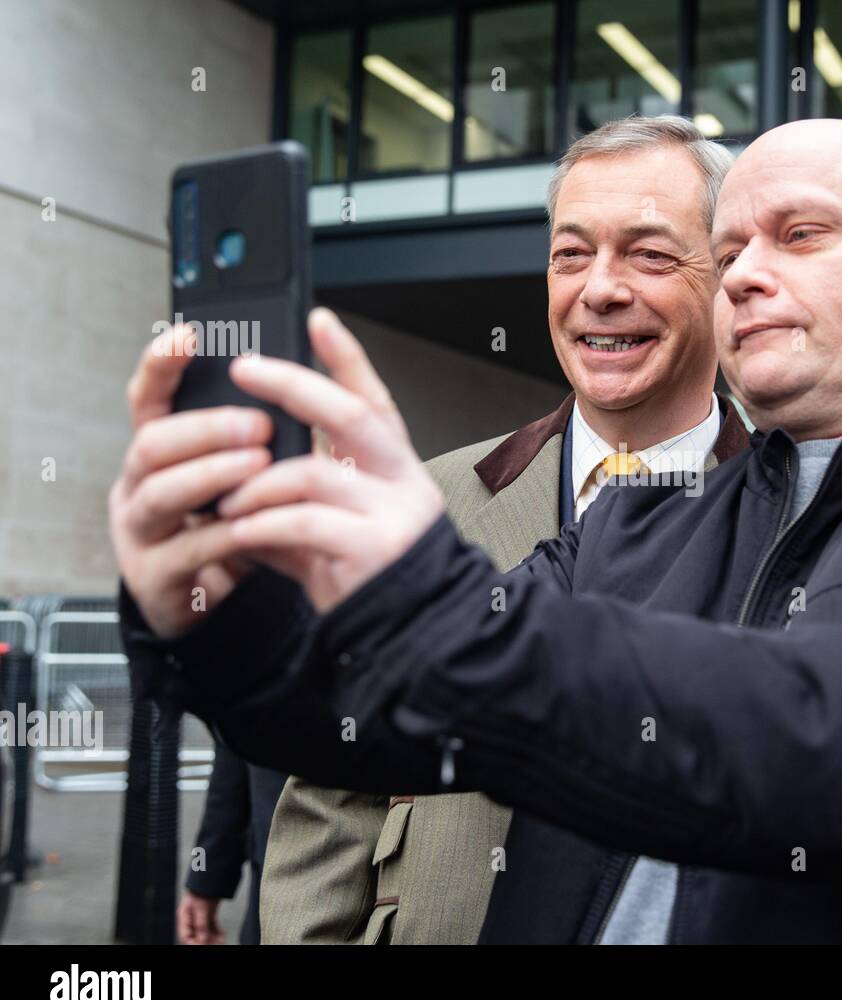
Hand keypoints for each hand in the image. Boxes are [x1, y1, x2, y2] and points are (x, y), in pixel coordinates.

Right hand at [108, 324, 273, 637]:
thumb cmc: (242, 529)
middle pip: (152, 442)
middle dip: (204, 429)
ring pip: (161, 492)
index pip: (149, 399)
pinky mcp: (157, 576)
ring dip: (211, 474)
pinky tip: (256, 524)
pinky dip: (225, 534)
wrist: (231, 610)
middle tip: (258, 423)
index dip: (162, 366)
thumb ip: (264, 432)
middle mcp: (142, 485)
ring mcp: (142, 531)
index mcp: (164, 452)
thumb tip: (301, 372)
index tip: (191, 335)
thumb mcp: (252, 477)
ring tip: (258, 464)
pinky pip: (188, 547)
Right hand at [177, 890, 225, 944]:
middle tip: (214, 943)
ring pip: (205, 931)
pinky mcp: (208, 914)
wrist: (213, 876)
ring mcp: (200, 916)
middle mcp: (191, 917)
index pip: (185, 935)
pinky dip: (217, 931)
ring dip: (212, 937)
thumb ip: (201, 924)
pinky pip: (211, 925)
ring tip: (220, 940)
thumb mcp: (202, 908)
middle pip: (196, 934)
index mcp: (184, 916)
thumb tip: (202, 940)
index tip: (202, 944)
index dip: (193, 942)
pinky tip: (222, 934)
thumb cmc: (203, 889)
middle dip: (205, 940)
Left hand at [215, 308, 444, 613]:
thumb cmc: (370, 577)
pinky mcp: (372, 549)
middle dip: (294, 386)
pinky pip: (302, 522)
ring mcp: (392, 513)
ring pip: (313, 472)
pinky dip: (262, 523)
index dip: (348, 358)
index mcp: (396, 468)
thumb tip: (242, 474)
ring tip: (228, 500)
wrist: (408, 633)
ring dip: (258, 483)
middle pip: (351, 415)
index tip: (318, 319)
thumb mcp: (333, 526)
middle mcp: (402, 481)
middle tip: (248, 370)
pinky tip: (241, 531)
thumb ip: (296, 498)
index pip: (374, 401)